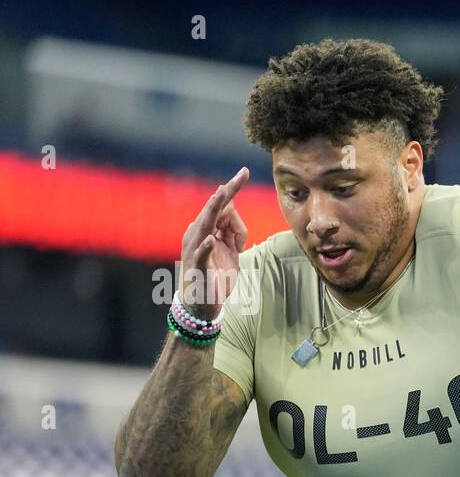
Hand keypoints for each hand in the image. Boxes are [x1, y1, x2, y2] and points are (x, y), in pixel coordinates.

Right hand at [181, 167, 249, 318]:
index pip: (222, 206)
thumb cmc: (216, 276)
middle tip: (239, 177)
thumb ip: (234, 233)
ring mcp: (196, 251)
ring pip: (204, 226)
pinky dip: (204, 247)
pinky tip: (211, 239)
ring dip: (213, 210)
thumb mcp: (232, 253)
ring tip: (222, 195)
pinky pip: (200, 255)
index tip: (245, 171)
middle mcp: (198, 235)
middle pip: (213, 210)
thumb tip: (234, 211)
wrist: (202, 305)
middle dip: (225, 193)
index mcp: (207, 230)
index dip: (232, 189)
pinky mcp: (197, 268)